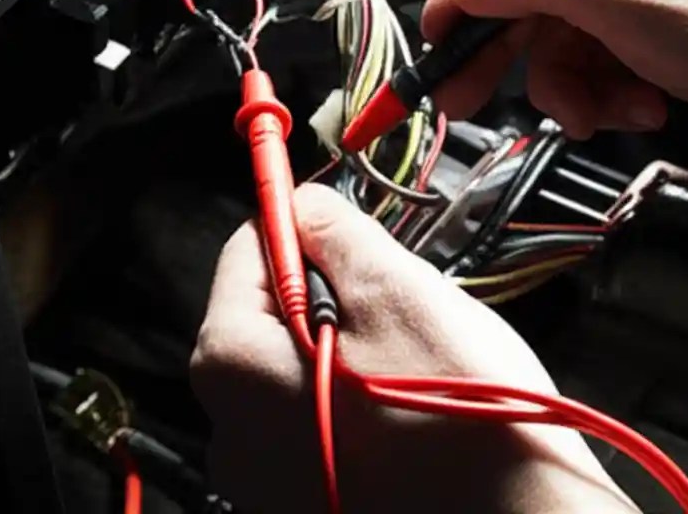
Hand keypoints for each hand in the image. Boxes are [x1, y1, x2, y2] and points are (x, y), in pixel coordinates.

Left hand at [190, 184, 635, 513]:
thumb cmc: (458, 413)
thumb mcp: (395, 290)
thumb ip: (336, 232)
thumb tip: (302, 204)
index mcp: (232, 364)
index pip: (245, 251)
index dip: (301, 225)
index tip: (348, 226)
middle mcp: (229, 430)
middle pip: (267, 318)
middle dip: (327, 294)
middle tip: (397, 304)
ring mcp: (262, 480)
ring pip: (295, 374)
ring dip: (344, 352)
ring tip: (413, 367)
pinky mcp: (303, 506)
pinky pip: (315, 428)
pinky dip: (353, 407)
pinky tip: (407, 416)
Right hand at [422, 0, 687, 157]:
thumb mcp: (630, 2)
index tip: (441, 32)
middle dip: (511, 49)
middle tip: (466, 99)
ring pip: (565, 33)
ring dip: (572, 83)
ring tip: (599, 115)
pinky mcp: (664, 29)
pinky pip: (601, 59)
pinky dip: (607, 92)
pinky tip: (640, 110)